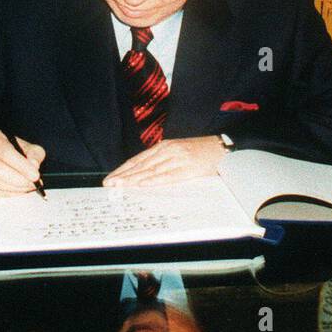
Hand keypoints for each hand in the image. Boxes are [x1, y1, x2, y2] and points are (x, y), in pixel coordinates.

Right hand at [0, 129, 45, 195]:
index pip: (6, 153)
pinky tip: (19, 189)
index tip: (35, 175)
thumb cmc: (11, 147)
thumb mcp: (26, 145)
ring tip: (29, 186)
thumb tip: (34, 166)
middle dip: (20, 181)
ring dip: (16, 188)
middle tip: (34, 184)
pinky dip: (10, 193)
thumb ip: (34, 154)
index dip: (21, 166)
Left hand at [103, 136, 227, 187]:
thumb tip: (142, 174)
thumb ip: (162, 160)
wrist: (221, 147)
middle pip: (141, 164)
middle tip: (109, 183)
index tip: (112, 177)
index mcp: (164, 146)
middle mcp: (168, 150)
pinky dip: (154, 180)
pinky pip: (168, 176)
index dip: (124, 168)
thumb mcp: (178, 151)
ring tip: (120, 185)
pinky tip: (143, 184)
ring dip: (134, 179)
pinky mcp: (187, 167)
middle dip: (124, 175)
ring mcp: (177, 158)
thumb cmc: (200, 152)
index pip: (139, 159)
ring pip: (151, 170)